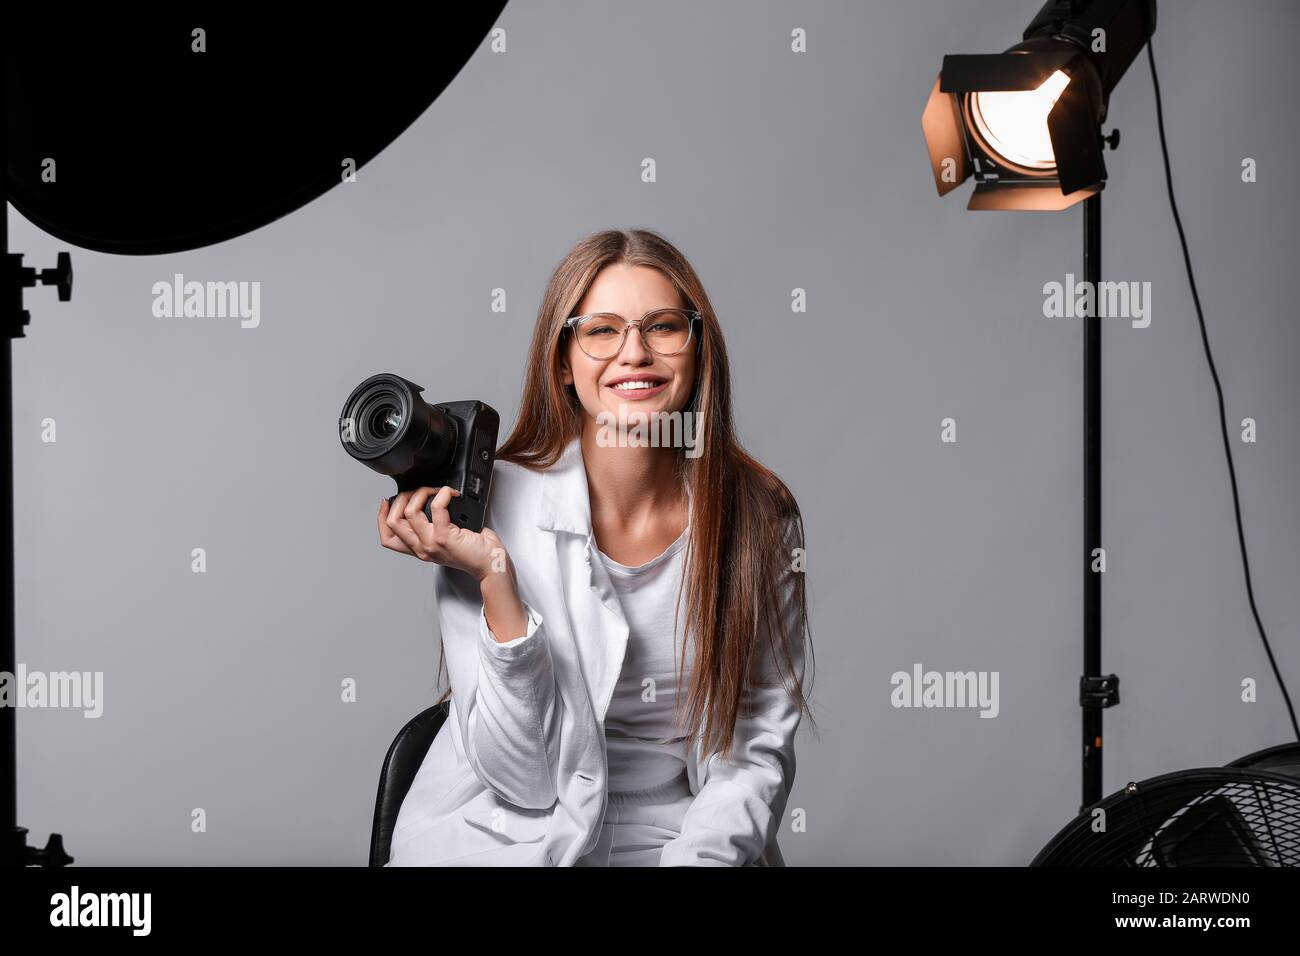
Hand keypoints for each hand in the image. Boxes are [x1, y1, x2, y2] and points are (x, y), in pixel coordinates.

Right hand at [378, 486, 508, 581]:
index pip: (387, 537)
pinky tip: (450, 493)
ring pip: (408, 512)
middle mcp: (422, 548)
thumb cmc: (475, 551)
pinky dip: (442, 494)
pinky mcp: (445, 537)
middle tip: (418, 492)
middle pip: (393, 522)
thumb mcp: (445, 541)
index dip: (381, 517)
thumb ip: (432, 527)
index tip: (387, 501)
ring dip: (421, 493)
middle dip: (401, 498)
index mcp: (420, 549)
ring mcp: (431, 543)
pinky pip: (436, 507)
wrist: (491, 564)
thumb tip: (427, 502)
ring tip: (435, 490)